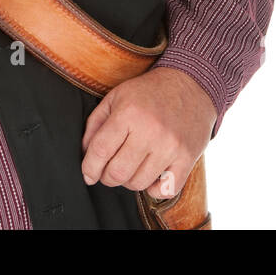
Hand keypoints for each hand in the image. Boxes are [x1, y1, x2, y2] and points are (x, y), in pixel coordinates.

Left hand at [80, 66, 215, 199]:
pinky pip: (165, 190)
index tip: (88, 174)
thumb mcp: (116, 97)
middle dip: (107, 176)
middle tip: (108, 170)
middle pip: (118, 172)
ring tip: (130, 168)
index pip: (100, 151)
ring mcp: (170, 146)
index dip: (89, 168)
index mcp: (128, 113)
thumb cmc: (149, 92)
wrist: (190, 84)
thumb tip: (85, 153)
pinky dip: (154, 189)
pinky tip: (151, 175)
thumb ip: (95, 124)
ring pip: (139, 183)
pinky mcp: (187, 157)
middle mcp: (150, 130)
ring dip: (129, 181)